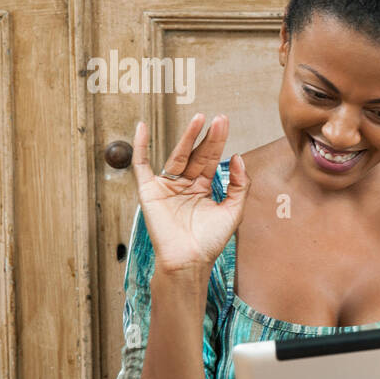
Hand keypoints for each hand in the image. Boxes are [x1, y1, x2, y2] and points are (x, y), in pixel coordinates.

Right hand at [131, 113, 249, 274]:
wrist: (190, 260)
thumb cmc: (210, 241)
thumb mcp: (233, 210)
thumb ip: (240, 184)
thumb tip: (238, 157)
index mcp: (201, 188)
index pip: (210, 159)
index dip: (218, 141)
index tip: (224, 122)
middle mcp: (184, 185)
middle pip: (197, 154)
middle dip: (208, 136)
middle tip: (219, 118)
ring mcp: (166, 186)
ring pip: (177, 155)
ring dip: (187, 137)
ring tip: (198, 119)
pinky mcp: (149, 191)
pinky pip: (141, 165)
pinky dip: (139, 146)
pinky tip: (142, 128)